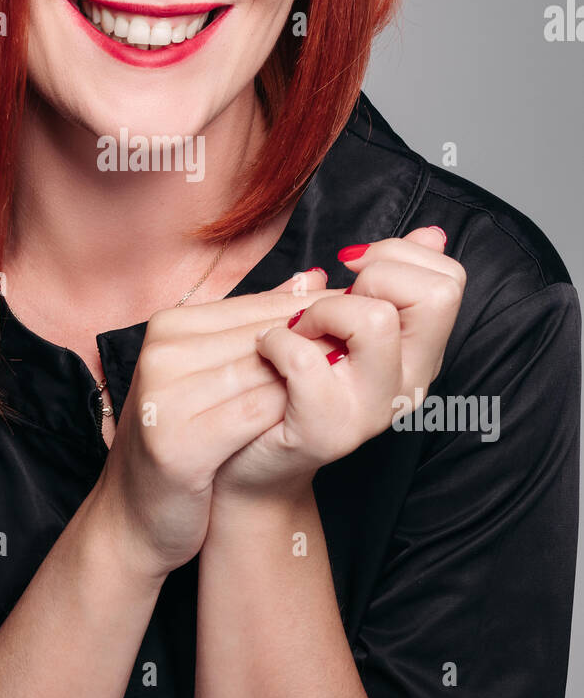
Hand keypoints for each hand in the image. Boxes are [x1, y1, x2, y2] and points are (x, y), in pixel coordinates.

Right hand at [94, 272, 329, 577]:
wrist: (131, 518)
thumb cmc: (182, 442)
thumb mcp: (211, 375)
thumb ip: (258, 326)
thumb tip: (314, 277)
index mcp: (169, 325)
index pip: (258, 307)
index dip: (311, 316)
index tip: (353, 323)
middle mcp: (161, 352)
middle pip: (264, 337)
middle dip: (315, 345)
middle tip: (360, 355)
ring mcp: (165, 395)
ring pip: (265, 373)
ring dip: (306, 381)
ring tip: (344, 387)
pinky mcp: (177, 442)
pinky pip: (254, 415)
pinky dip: (286, 416)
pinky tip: (308, 421)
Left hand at [213, 226, 465, 499]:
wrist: (249, 464)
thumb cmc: (289, 384)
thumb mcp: (342, 323)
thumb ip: (384, 280)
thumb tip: (431, 234)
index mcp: (419, 352)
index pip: (450, 279)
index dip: (398, 256)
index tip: (355, 273)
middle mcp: (410, 382)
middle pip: (435, 294)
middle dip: (371, 279)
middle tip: (328, 308)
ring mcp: (374, 410)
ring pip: (376, 320)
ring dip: (319, 311)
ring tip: (296, 331)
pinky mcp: (328, 429)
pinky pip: (305, 358)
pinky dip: (274, 340)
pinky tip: (266, 350)